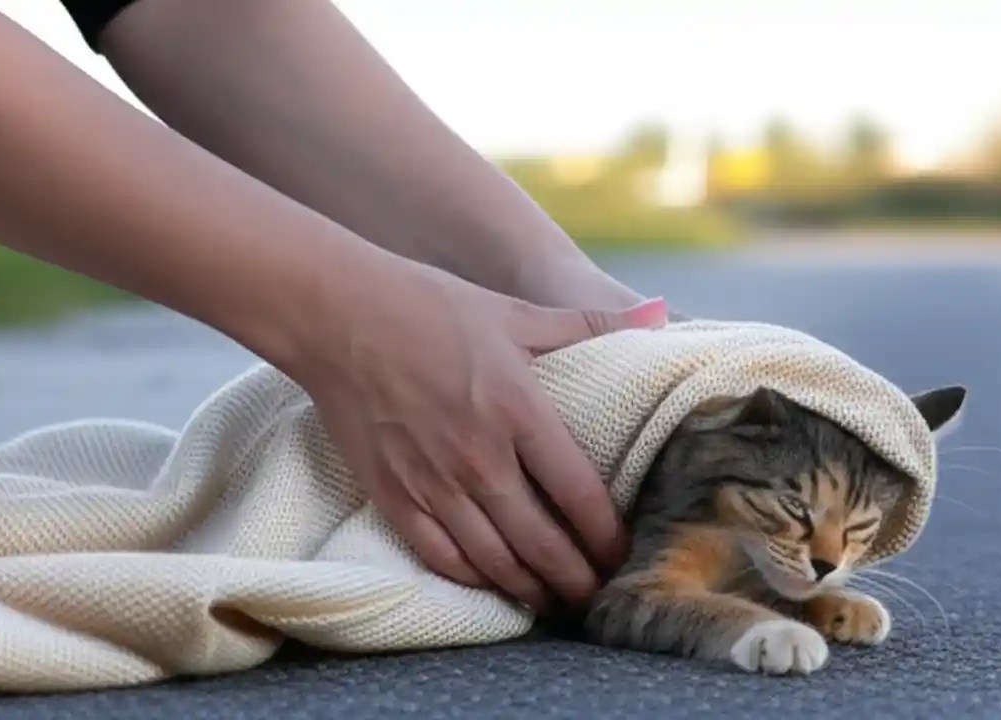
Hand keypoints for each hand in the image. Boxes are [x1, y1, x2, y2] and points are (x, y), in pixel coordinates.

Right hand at [294, 253, 666, 613]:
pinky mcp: (393, 494)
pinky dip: (472, 578)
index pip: (579, 495)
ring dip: (530, 589)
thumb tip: (661, 313)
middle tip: (596, 596)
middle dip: (576, 579)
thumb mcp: (516, 313)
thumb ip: (590, 323)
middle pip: (542, 543)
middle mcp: (481, 458)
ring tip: (553, 602)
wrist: (338, 316)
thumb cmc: (431, 307)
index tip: (624, 556)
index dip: (608, 537)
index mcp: (520, 412)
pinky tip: (493, 583)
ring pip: (494, 561)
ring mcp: (433, 482)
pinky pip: (440, 556)